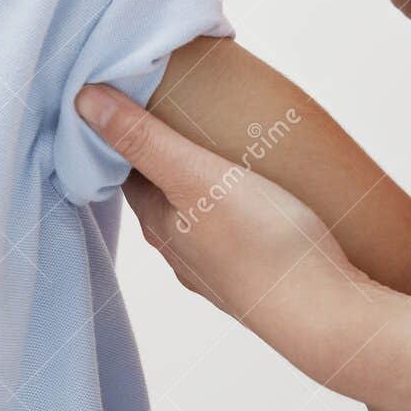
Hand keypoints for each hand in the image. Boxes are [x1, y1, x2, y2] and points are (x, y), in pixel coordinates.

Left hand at [74, 83, 375, 377]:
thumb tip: (82, 100)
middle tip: (173, 107)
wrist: (327, 317)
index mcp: (158, 221)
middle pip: (157, 190)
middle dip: (160, 153)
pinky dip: (228, 206)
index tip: (131, 93)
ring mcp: (216, 268)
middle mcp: (179, 249)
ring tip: (212, 144)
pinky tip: (250, 197)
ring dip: (196, 181)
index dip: (123, 130)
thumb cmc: (265, 244)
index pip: (123, 168)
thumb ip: (143, 139)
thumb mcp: (198, 176)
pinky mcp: (253, 277)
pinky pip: (229, 232)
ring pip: (193, 214)